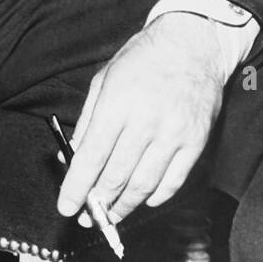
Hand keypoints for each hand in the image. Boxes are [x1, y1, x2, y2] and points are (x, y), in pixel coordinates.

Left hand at [57, 13, 225, 225]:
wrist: (191, 44)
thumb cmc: (142, 59)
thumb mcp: (104, 80)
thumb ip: (88, 120)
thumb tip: (72, 155)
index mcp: (117, 104)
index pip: (91, 157)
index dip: (77, 187)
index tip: (66, 207)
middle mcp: (145, 122)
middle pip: (117, 176)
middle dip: (98, 203)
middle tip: (88, 217)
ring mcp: (173, 134)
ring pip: (144, 185)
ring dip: (125, 206)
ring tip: (111, 215)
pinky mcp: (196, 142)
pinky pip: (173, 181)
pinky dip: (156, 197)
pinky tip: (142, 200)